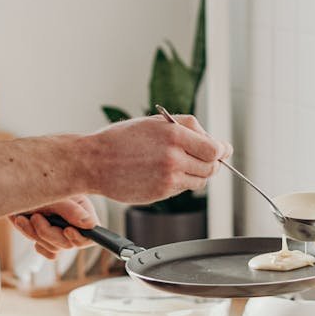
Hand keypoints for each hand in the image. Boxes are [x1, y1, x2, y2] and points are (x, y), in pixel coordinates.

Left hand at [11, 195, 99, 259]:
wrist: (10, 187)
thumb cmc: (33, 184)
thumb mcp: (53, 195)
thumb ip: (71, 210)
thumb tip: (91, 225)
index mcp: (81, 208)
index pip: (91, 232)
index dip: (80, 236)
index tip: (67, 231)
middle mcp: (73, 221)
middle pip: (69, 243)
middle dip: (49, 233)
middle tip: (36, 217)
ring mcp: (59, 230)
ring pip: (54, 247)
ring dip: (35, 234)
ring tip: (23, 218)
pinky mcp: (46, 237)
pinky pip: (46, 250)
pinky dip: (34, 239)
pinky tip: (25, 224)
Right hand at [84, 114, 231, 204]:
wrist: (93, 162)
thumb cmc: (120, 139)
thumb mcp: (154, 122)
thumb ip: (186, 128)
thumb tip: (215, 142)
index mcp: (174, 135)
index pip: (215, 149)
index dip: (221, 150)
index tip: (221, 150)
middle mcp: (174, 158)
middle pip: (211, 167)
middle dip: (210, 162)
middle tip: (199, 156)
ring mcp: (168, 178)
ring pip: (200, 180)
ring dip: (196, 173)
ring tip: (177, 163)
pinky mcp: (161, 193)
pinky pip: (182, 188)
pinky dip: (180, 182)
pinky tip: (163, 173)